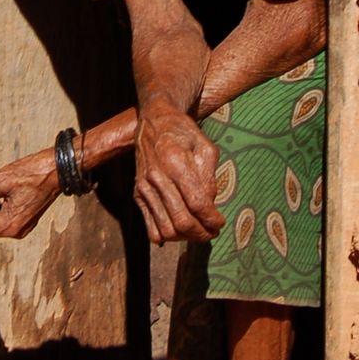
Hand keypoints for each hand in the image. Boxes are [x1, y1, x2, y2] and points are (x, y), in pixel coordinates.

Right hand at [134, 99, 222, 244]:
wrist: (154, 121)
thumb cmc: (183, 132)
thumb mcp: (205, 146)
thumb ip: (209, 177)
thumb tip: (209, 205)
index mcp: (175, 163)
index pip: (197, 204)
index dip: (213, 219)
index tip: (220, 221)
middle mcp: (156, 177)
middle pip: (182, 221)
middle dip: (202, 233)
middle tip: (213, 231)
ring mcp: (144, 188)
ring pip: (166, 229)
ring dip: (186, 238)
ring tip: (198, 231)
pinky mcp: (137, 194)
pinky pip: (150, 227)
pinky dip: (167, 237)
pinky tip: (180, 230)